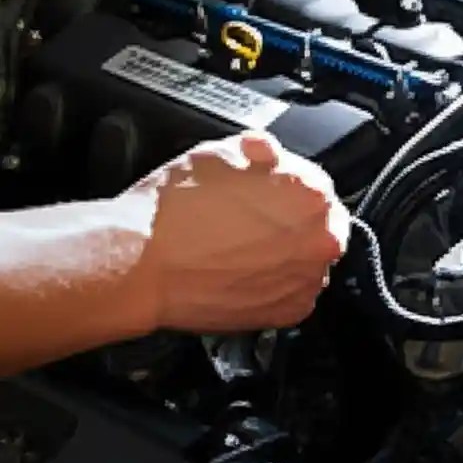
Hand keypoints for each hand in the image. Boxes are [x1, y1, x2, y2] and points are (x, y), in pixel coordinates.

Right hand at [120, 132, 350, 332]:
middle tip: (253, 222)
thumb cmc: (174, 210)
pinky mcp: (290, 311)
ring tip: (243, 248)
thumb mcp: (218, 153)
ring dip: (288, 252)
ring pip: (309, 258)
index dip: (287, 185)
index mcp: (311, 195)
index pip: (316, 184)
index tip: (268, 191)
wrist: (141, 265)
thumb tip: (269, 151)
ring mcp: (307, 280)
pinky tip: (245, 272)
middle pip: (319, 223)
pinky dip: (277, 283)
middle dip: (294, 219)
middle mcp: (320, 240)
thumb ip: (259, 150)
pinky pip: (295, 291)